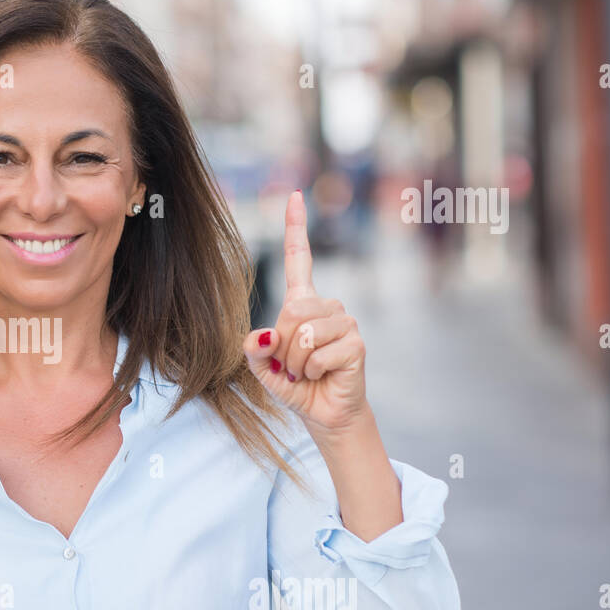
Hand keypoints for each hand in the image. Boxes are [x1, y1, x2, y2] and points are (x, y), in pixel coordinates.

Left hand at [244, 191, 368, 437]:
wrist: (324, 414)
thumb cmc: (294, 386)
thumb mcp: (263, 369)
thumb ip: (253, 351)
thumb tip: (262, 337)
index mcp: (302, 303)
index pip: (300, 259)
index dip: (297, 228)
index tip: (296, 196)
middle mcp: (326, 307)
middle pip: (292, 311)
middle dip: (283, 345)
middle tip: (292, 365)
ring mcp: (344, 322)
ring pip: (304, 333)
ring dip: (296, 361)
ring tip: (307, 371)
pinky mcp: (356, 343)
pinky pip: (320, 353)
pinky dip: (312, 371)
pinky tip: (323, 376)